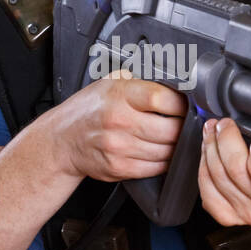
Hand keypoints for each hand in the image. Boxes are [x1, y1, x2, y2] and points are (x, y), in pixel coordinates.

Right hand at [55, 69, 187, 181]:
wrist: (63, 139)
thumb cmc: (89, 109)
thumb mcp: (111, 83)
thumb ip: (140, 81)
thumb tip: (175, 83)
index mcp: (120, 95)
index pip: (163, 99)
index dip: (181, 104)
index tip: (187, 105)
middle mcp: (119, 121)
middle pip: (170, 129)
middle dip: (183, 128)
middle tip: (185, 124)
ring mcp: (119, 147)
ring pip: (166, 151)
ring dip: (176, 146)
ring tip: (173, 138)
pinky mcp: (119, 167)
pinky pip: (155, 168)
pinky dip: (164, 161)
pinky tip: (161, 151)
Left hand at [198, 117, 250, 226]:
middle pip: (235, 171)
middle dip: (225, 140)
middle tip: (224, 124)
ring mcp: (246, 213)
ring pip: (218, 177)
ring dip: (210, 148)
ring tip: (211, 131)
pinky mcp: (228, 216)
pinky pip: (206, 191)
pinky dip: (203, 168)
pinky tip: (206, 153)